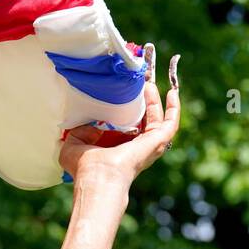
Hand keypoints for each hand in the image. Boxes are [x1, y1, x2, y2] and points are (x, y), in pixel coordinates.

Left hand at [58, 43, 181, 190]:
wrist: (97, 175)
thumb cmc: (84, 165)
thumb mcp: (75, 141)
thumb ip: (81, 129)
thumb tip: (90, 122)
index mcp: (118, 145)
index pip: (126, 121)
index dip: (126, 104)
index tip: (124, 86)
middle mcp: (136, 144)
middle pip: (145, 114)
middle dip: (145, 93)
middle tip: (143, 73)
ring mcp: (149, 144)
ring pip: (159, 115)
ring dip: (157, 95)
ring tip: (152, 74)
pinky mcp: (159, 141)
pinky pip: (171, 121)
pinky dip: (173, 107)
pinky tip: (173, 90)